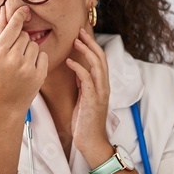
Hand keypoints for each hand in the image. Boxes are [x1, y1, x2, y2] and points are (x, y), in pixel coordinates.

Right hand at [0, 6, 48, 114]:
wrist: (5, 103)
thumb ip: (0, 30)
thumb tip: (4, 9)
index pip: (14, 25)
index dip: (20, 15)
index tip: (25, 9)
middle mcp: (13, 58)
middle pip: (25, 35)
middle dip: (22, 41)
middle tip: (14, 55)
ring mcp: (27, 67)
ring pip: (35, 45)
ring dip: (30, 51)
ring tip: (20, 64)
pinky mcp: (39, 75)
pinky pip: (43, 56)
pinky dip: (38, 61)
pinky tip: (29, 70)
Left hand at [66, 28, 111, 160]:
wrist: (91, 142)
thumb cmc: (85, 122)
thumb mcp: (83, 99)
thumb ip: (83, 85)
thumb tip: (78, 71)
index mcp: (102, 85)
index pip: (100, 60)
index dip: (92, 46)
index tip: (81, 35)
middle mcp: (104, 86)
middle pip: (101, 58)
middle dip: (91, 43)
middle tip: (80, 31)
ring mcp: (100, 93)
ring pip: (97, 65)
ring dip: (86, 51)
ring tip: (76, 41)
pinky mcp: (93, 100)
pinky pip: (87, 79)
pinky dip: (79, 68)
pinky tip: (69, 61)